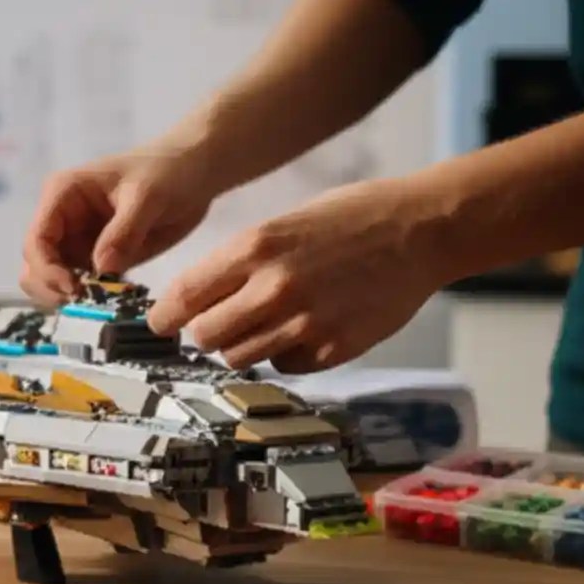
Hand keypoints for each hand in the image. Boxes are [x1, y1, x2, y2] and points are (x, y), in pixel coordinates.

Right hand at [19, 137, 218, 305]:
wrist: (194, 171)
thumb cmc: (168, 170)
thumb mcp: (148, 196)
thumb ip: (123, 232)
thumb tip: (102, 269)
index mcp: (62, 195)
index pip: (36, 240)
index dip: (47, 270)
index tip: (74, 290)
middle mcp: (62, 220)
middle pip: (36, 266)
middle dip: (53, 289)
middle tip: (86, 304)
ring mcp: (78, 242)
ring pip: (53, 281)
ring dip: (70, 298)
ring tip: (101, 304)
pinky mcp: (99, 259)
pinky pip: (85, 287)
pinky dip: (93, 300)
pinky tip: (116, 301)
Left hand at [146, 177, 452, 373]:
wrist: (422, 230)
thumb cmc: (353, 218)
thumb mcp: (285, 223)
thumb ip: (243, 261)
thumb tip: (201, 294)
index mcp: (255, 248)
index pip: (185, 295)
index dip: (166, 314)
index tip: (160, 322)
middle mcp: (273, 288)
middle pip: (205, 336)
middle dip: (204, 332)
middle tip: (215, 324)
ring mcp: (305, 323)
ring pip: (240, 357)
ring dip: (243, 345)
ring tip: (265, 323)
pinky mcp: (334, 349)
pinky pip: (286, 365)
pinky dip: (286, 354)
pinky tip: (305, 329)